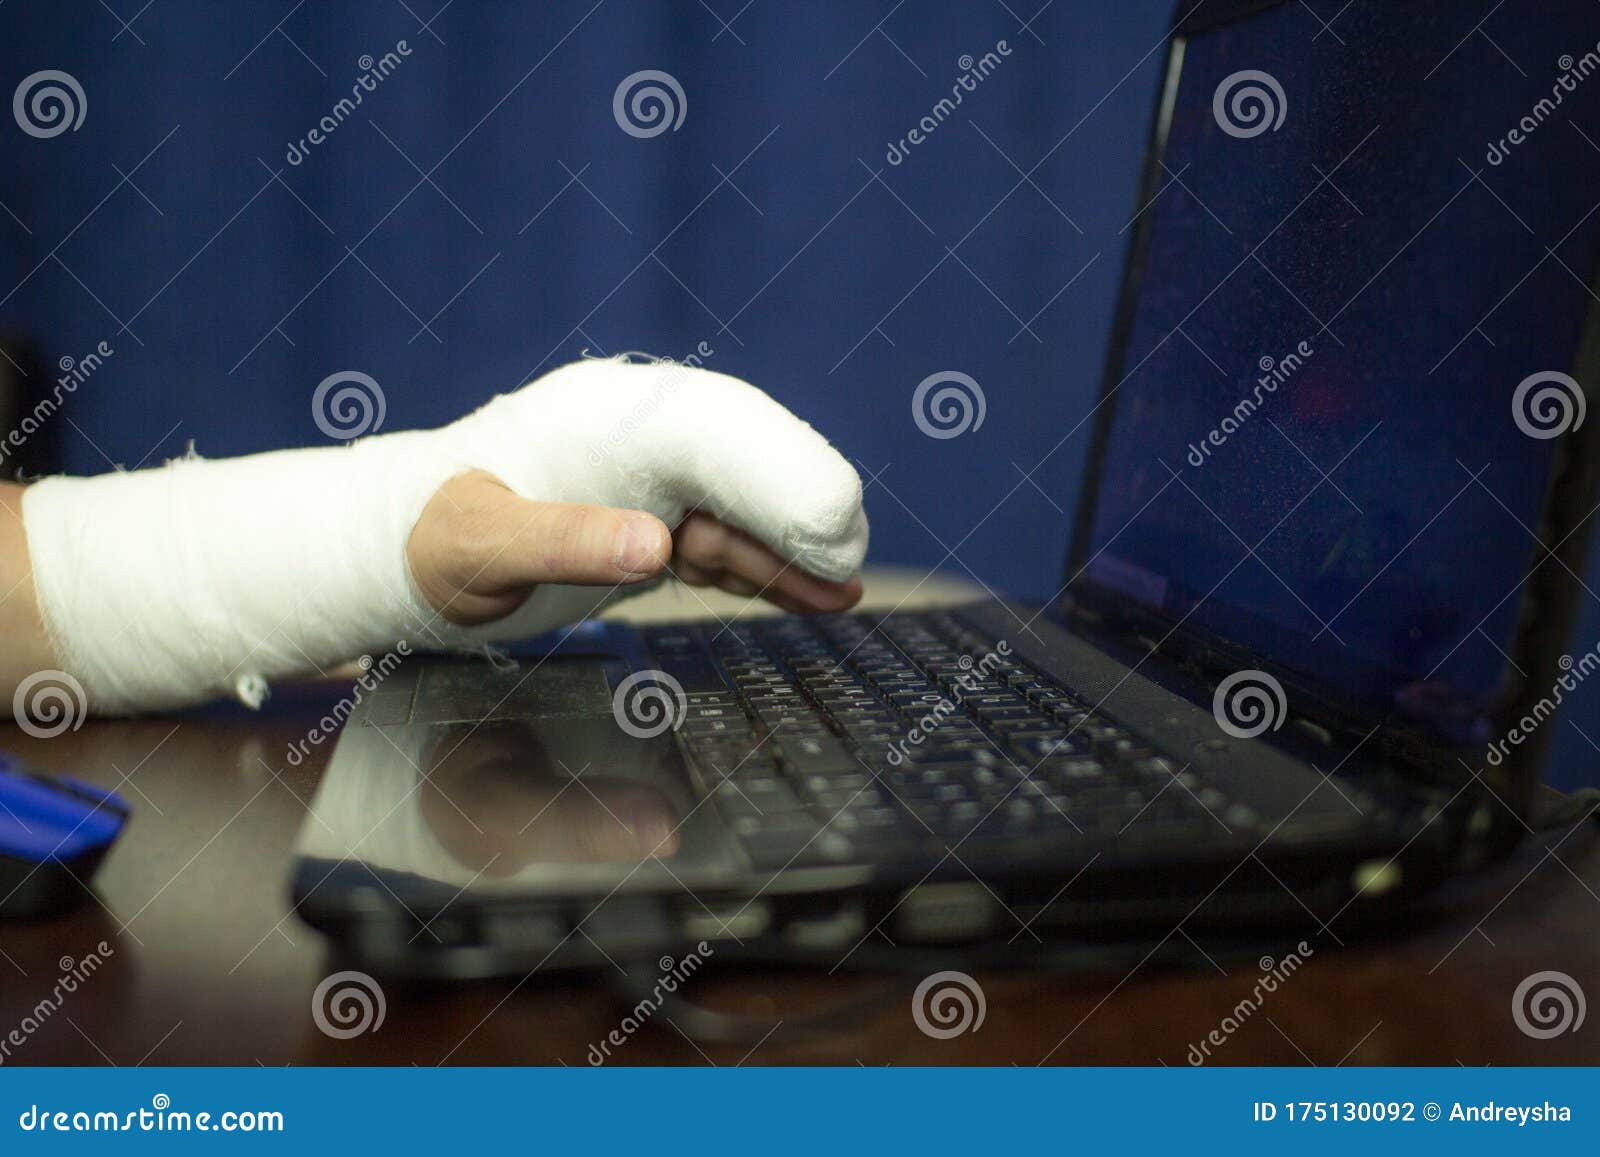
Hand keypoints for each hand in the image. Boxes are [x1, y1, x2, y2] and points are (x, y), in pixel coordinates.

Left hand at [407, 469, 862, 626]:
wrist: (407, 541)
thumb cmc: (432, 537)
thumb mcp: (478, 547)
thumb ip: (564, 541)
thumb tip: (657, 545)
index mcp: (608, 419)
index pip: (721, 432)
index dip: (783, 483)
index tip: (827, 543)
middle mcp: (648, 429)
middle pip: (756, 456)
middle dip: (802, 513)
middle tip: (841, 576)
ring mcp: (662, 468)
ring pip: (754, 499)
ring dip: (795, 549)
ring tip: (841, 594)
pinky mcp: (666, 508)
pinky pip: (735, 531)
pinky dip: (771, 563)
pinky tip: (812, 590)